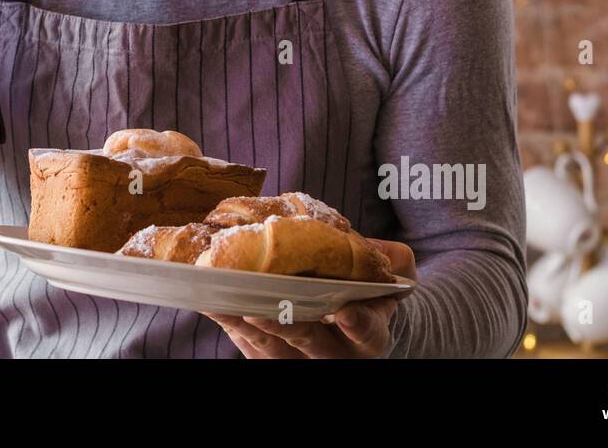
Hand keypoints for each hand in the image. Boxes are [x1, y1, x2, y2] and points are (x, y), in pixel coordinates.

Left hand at [202, 238, 416, 358]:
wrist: (355, 318)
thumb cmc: (370, 290)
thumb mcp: (393, 271)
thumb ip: (389, 258)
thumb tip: (369, 246)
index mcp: (370, 335)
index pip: (368, 334)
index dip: (358, 324)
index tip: (345, 311)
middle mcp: (336, 354)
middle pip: (310, 344)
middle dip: (285, 327)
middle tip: (261, 309)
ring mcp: (302, 360)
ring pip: (273, 351)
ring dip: (248, 328)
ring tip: (225, 304)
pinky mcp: (273, 359)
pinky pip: (251, 349)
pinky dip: (233, 327)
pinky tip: (214, 305)